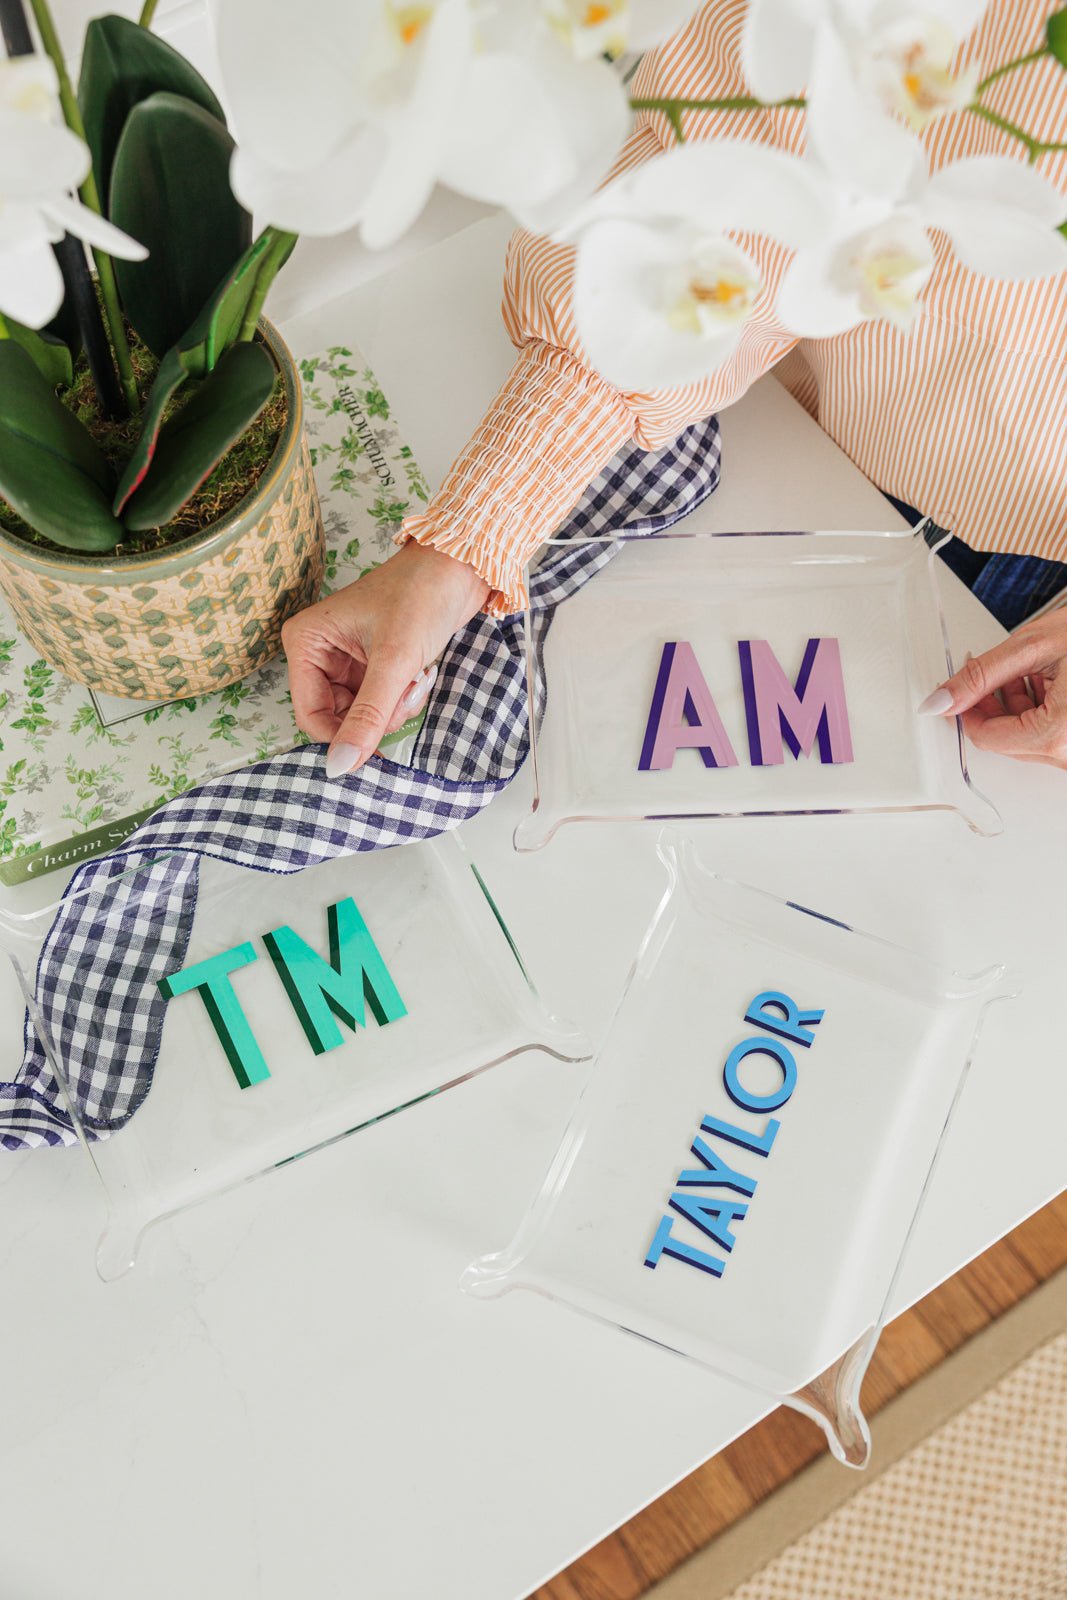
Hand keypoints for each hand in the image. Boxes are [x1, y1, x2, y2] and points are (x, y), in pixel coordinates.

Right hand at [282, 541, 488, 777]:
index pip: (310, 714)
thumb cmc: (422, 593)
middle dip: (378, 714)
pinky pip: (383, 704)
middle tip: (406, 692)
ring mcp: (349, 661)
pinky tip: (421, 674)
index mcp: (306, 642)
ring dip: (396, 707)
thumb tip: (342, 764)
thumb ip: (368, 716)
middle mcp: (321, 652)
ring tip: (417, 675)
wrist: (462, 568)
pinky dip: (404, 699)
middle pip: (339, 717)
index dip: (341, 737)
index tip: (373, 747)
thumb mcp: (394, 659)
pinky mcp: (375, 665)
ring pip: (365, 715)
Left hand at [920, 607, 1066, 768]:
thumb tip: (940, 701)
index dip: (966, 707)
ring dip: (1019, 706)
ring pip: (1027, 738)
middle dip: (995, 704)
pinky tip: (1050, 681)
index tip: (960, 685)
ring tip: (1034, 670)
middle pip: (1006, 740)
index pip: (985, 737)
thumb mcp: (1034, 647)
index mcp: (1058, 733)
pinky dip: (1041, 710)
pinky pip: (1050, 736)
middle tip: (1000, 669)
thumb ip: (980, 677)